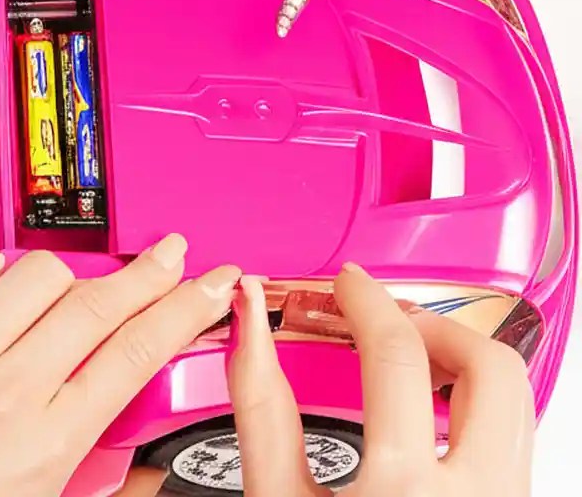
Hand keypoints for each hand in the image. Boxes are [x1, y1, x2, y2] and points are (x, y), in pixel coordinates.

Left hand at [0, 237, 241, 496]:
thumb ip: (89, 477)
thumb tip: (130, 458)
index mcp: (45, 444)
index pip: (137, 351)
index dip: (186, 308)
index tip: (209, 286)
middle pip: (96, 305)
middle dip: (148, 273)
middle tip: (171, 256)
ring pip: (26, 281)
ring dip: (68, 271)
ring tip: (79, 275)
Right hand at [228, 265, 534, 495]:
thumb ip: (258, 404)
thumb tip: (248, 326)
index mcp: (403, 490)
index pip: (397, 353)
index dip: (364, 301)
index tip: (342, 284)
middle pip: (486, 363)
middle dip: (429, 323)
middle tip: (377, 315)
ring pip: (513, 399)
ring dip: (456, 360)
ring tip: (399, 355)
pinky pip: (509, 436)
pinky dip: (467, 404)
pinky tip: (420, 410)